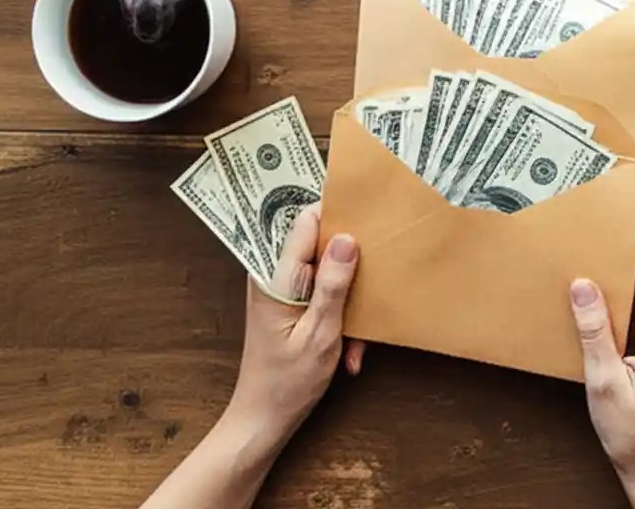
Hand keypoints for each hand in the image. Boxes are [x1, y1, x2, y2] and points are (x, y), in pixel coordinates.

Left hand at [224, 204, 365, 446]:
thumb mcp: (321, 333)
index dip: (338, 215)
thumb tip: (347, 239)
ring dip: (350, 304)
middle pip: (321, 246)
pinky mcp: (291, 305)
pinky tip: (348, 352)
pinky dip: (341, 320)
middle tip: (371, 292)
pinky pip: (324, 297)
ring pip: (328, 275)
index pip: (306, 222)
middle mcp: (275, 276)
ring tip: (355, 343)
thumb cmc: (288, 383)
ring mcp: (283, 291)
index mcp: (276, 277)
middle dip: (351, 269)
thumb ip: (333, 284)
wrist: (263, 420)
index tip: (371, 219)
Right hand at [569, 251, 634, 508]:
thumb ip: (594, 329)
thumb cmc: (631, 433)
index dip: (632, 257)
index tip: (606, 243)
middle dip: (626, 274)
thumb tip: (583, 285)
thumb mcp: (603, 381)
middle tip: (592, 267)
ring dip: (629, 295)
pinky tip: (611, 323)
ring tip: (596, 295)